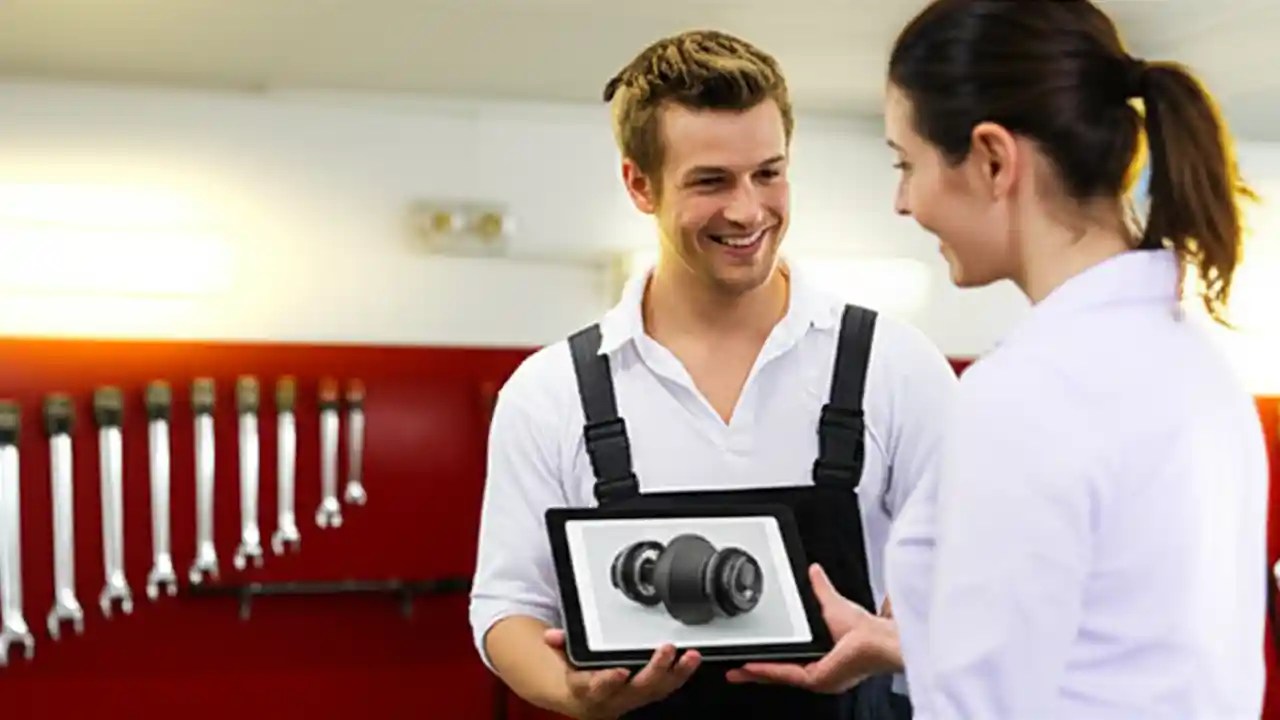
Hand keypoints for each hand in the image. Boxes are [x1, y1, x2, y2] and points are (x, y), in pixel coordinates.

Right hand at [544, 628, 700, 718]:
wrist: (585, 701)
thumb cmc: (578, 676)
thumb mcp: (564, 660)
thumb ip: (560, 646)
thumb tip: (551, 636)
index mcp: (589, 691)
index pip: (597, 689)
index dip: (608, 681)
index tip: (620, 670)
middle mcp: (614, 699)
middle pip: (636, 689)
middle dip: (654, 670)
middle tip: (666, 650)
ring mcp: (633, 699)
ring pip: (657, 691)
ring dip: (676, 674)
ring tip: (690, 656)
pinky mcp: (648, 695)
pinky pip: (667, 689)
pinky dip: (681, 675)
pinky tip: (692, 660)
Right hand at [725, 564, 900, 693]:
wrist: (880, 638)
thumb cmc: (867, 629)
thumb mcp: (832, 603)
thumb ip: (820, 588)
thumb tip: (814, 571)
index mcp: (823, 658)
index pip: (788, 660)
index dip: (767, 659)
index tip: (749, 656)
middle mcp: (820, 673)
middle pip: (778, 672)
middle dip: (754, 671)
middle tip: (734, 668)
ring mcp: (819, 678)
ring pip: (779, 675)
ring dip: (756, 672)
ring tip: (737, 668)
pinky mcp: (818, 678)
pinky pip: (787, 674)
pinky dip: (767, 669)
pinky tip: (752, 666)